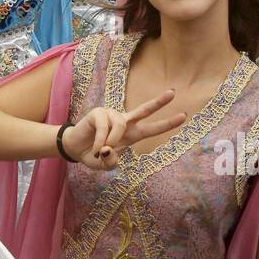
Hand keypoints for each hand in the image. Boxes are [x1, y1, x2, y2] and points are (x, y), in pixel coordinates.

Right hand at [60, 89, 185, 168]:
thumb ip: (111, 162)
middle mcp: (124, 121)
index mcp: (132, 134)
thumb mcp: (106, 165)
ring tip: (102, 151)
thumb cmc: (94, 155)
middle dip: (159, 102)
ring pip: (121, 125)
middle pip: (144, 110)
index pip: (153, 128)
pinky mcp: (98, 113)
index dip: (168, 123)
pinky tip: (95, 149)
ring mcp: (111, 115)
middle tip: (173, 93)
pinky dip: (100, 141)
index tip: (184, 116)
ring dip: (112, 141)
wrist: (75, 149)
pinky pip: (104, 127)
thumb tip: (108, 149)